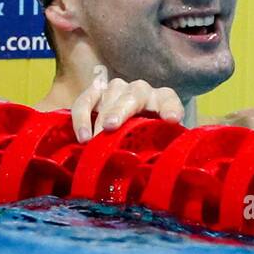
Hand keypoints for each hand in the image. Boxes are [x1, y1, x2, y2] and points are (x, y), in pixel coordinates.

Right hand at [70, 76, 184, 141]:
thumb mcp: (160, 141)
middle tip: (111, 127)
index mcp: (163, 100)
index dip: (170, 109)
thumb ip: (161, 147)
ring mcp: (117, 88)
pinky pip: (85, 100)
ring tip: (93, 139)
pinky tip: (82, 137)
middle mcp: (141, 90)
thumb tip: (156, 165)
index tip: (171, 120)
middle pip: (133, 96)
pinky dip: (81, 118)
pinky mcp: (96, 92)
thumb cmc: (149, 137)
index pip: (169, 101)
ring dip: (99, 118)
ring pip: (108, 97)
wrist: (131, 127)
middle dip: (121, 110)